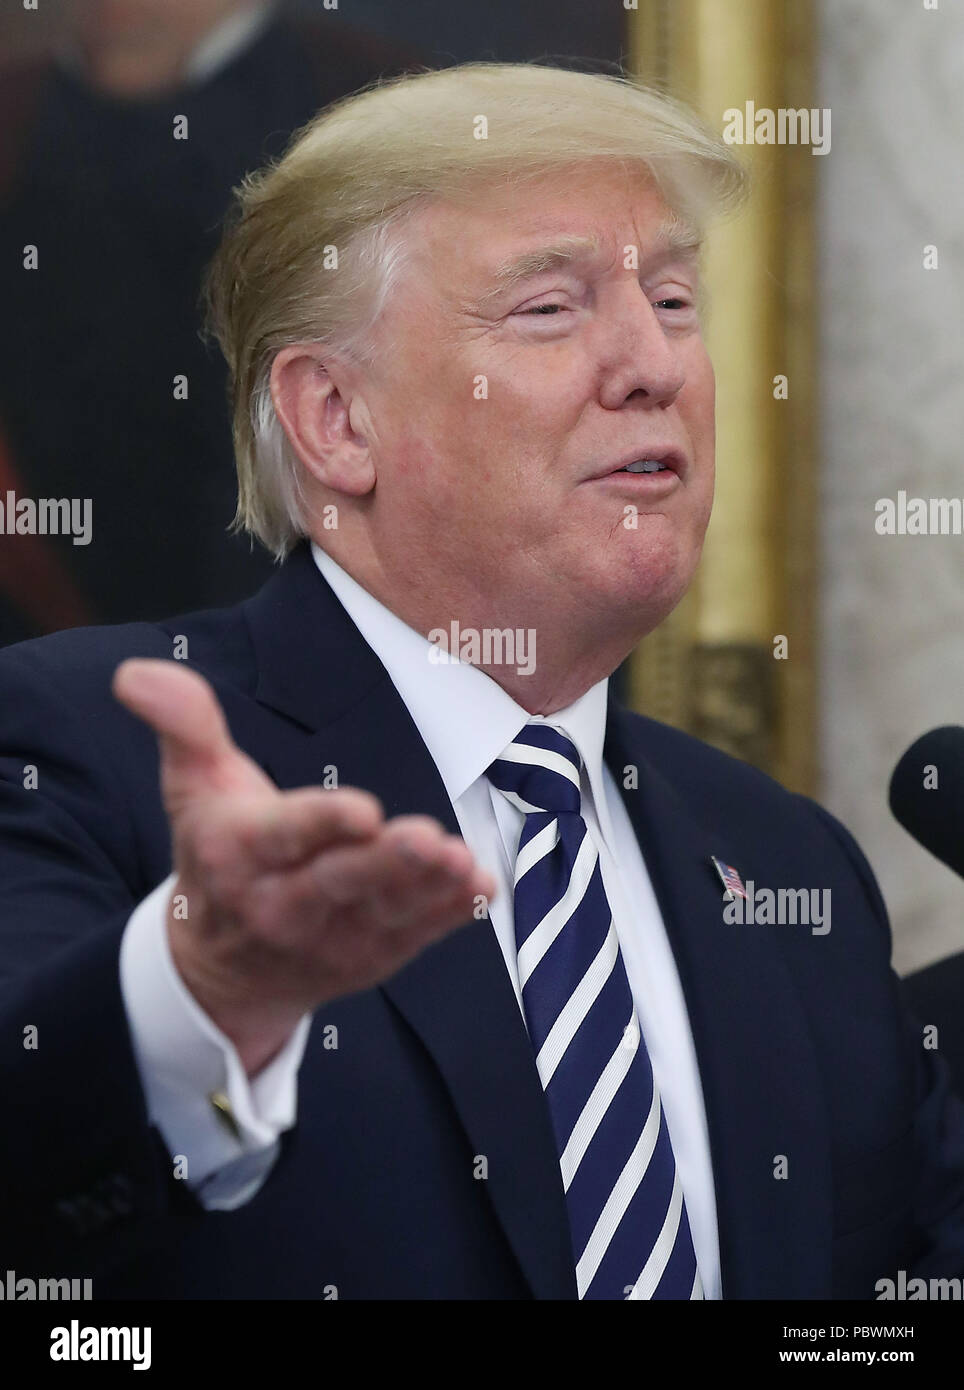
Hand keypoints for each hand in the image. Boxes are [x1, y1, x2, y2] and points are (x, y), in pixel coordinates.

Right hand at [113, 659, 495, 1073]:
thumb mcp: (194, 787)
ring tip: (463, 863)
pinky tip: (483, 887)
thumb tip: (136, 671)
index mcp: (239, 856)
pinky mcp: (373, 957)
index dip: (321, 824)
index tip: (362, 810)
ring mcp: (333, 939)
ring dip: (429, 890)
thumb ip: (183, 725)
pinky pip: (417, 937)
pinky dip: (451, 916)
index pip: (282, 836)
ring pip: (386, 913)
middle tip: (428, 839)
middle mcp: (283, 905)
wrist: (220, 970)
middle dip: (385, 864)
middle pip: (339, 883)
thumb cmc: (217, 857)